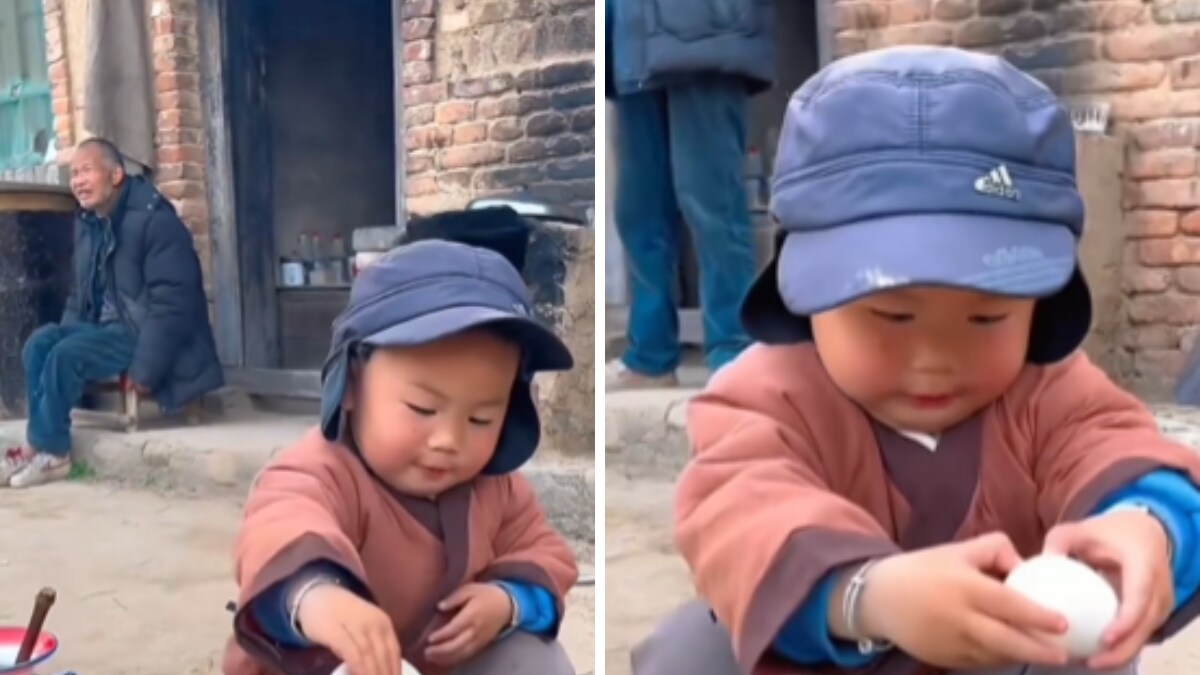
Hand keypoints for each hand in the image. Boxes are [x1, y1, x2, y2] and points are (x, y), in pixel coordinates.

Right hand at [294, 583, 400, 674]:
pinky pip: (351, 653)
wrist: (317, 596)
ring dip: (374, 674)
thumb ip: (374, 647)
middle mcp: (373, 622)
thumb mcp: (364, 628)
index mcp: (383, 622)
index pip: (394, 651)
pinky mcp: (335, 631)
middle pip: (383, 655)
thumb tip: (382, 671)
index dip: (396, 670)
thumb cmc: (342, 616)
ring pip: (369, 655)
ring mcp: (355, 624)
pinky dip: (359, 668)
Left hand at [425, 583, 513, 666]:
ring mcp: (479, 639)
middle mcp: (475, 630)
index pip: (454, 628)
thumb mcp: (470, 589)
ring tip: (430, 656)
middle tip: (426, 651)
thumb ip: (454, 597)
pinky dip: (453, 659)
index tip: (429, 638)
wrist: (507, 605)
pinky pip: (466, 655)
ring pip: (461, 653)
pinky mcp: (481, 645)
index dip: (441, 635)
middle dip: (440, 650)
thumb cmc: (485, 594)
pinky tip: (442, 659)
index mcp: (472, 614)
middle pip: (457, 644)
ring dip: (444, 657)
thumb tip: (440, 606)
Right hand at [855, 532, 1069, 668]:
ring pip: (996, 654)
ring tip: (1046, 655)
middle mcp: (958, 617)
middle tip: (1065, 655)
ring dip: (1021, 656)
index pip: (1008, 604)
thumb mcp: (956, 550)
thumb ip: (994, 550)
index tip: (1063, 623)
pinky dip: (998, 658)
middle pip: (1007, 640)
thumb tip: (1026, 566)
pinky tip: (1012, 653)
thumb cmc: (922, 569)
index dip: (1038, 615)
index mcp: (963, 587)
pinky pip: (979, 661)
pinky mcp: (944, 658)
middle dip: (1039, 650)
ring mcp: (951, 642)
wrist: (877, 598)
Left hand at [1043, 508, 1173, 669]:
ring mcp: (1162, 599)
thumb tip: (1038, 564)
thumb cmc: (1106, 532)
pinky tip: (1098, 654)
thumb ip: (1058, 543)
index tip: (1107, 638)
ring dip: (1123, 652)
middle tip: (1093, 662)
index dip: (1126, 620)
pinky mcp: (1157, 610)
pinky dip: (1123, 645)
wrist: (1143, 531)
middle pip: (1147, 623)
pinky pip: (1142, 632)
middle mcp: (1159, 584)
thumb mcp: (1079, 529)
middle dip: (1123, 648)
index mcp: (1143, 561)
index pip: (1140, 595)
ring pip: (1147, 633)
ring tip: (1092, 663)